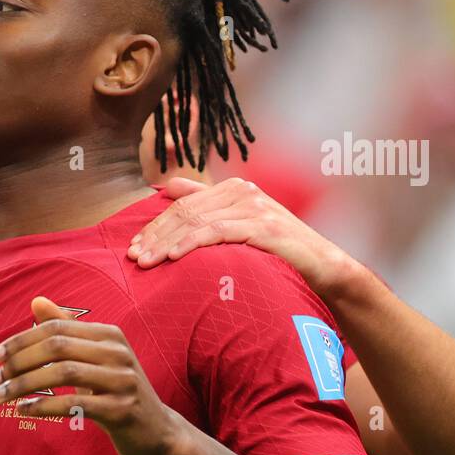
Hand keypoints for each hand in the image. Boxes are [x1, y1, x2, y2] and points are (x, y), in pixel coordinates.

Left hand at [0, 297, 181, 454]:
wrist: (156, 433)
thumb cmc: (115, 392)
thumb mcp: (92, 358)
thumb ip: (66, 330)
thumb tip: (35, 301)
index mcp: (109, 334)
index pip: (55, 328)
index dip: (20, 341)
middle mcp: (118, 351)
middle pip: (57, 346)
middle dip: (18, 362)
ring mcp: (123, 380)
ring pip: (63, 372)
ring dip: (24, 384)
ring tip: (0, 396)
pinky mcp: (122, 409)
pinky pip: (75, 403)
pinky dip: (44, 405)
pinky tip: (24, 410)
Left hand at [126, 177, 357, 296]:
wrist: (322, 266)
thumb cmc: (277, 251)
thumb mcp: (240, 224)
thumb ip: (207, 204)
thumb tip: (167, 187)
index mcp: (234, 188)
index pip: (182, 204)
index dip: (154, 225)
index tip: (132, 246)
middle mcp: (243, 191)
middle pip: (185, 212)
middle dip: (154, 235)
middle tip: (133, 257)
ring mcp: (254, 207)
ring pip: (196, 222)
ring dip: (166, 243)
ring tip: (146, 262)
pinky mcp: (263, 226)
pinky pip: (217, 233)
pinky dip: (191, 244)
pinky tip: (174, 257)